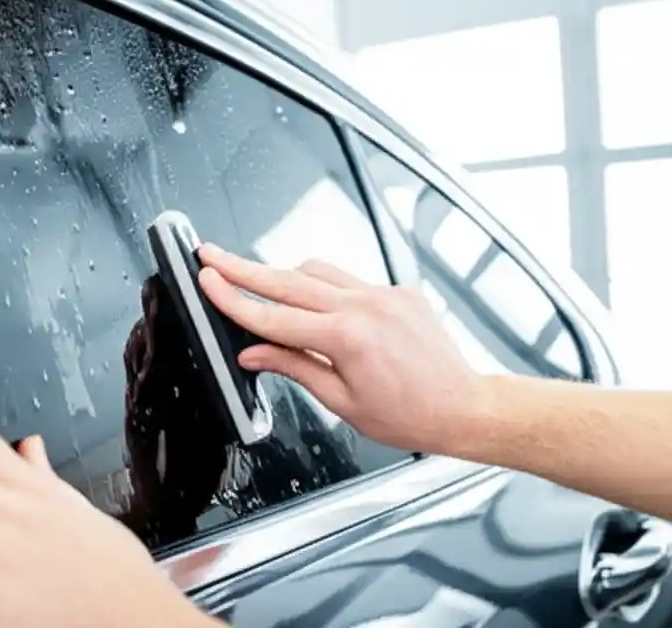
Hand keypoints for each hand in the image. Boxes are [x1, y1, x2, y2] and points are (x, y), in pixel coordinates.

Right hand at [198, 245, 487, 454]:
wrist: (463, 407)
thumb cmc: (410, 415)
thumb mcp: (341, 401)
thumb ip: (293, 367)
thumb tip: (253, 353)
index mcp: (346, 338)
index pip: (273, 315)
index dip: (233, 299)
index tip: (208, 280)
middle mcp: (364, 306)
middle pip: (286, 280)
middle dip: (243, 267)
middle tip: (211, 255)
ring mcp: (382, 293)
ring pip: (317, 272)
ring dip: (285, 278)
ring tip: (259, 286)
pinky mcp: (397, 291)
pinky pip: (348, 280)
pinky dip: (325, 289)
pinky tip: (318, 308)